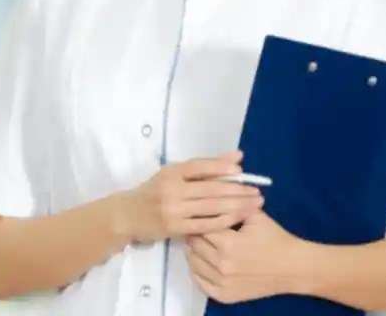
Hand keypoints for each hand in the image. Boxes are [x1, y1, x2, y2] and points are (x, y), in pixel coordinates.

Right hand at [124, 150, 264, 243]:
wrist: (128, 215)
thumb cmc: (155, 191)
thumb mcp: (174, 174)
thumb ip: (205, 167)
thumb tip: (238, 156)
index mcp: (171, 172)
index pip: (198, 166)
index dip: (220, 166)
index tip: (240, 169)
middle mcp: (172, 189)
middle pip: (210, 189)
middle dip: (237, 190)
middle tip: (258, 192)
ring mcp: (173, 210)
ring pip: (211, 207)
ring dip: (236, 206)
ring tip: (255, 205)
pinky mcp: (175, 228)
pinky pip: (205, 224)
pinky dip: (224, 221)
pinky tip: (238, 219)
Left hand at [186, 209, 310, 303]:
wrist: (294, 267)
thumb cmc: (275, 238)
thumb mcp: (255, 215)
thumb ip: (232, 204)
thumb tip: (211, 193)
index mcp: (228, 243)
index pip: (200, 226)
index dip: (202, 219)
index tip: (202, 216)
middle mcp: (222, 264)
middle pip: (193, 244)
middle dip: (197, 234)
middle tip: (202, 230)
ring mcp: (222, 282)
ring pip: (193, 262)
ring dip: (196, 252)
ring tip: (204, 245)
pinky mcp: (225, 295)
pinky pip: (200, 282)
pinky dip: (199, 272)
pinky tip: (205, 262)